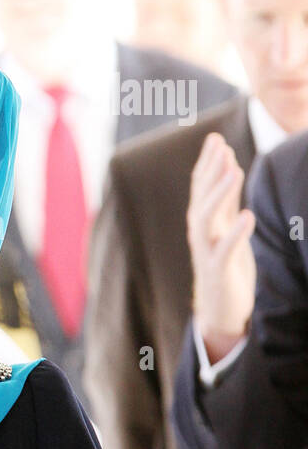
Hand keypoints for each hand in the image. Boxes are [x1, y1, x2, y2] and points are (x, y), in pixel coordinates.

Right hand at [187, 132, 255, 362]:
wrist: (219, 309)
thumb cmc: (225, 264)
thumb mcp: (226, 226)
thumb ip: (226, 199)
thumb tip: (228, 164)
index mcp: (203, 223)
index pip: (200, 189)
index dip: (206, 164)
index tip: (215, 139)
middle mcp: (200, 235)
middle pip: (200, 199)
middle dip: (211, 173)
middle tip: (223, 148)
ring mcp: (206, 253)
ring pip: (205, 221)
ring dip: (219, 195)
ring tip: (235, 171)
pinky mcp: (218, 272)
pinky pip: (224, 251)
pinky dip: (235, 233)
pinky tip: (248, 215)